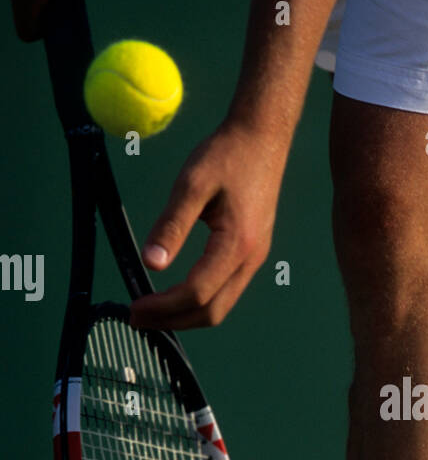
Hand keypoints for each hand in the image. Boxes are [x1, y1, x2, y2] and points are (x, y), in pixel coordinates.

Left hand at [130, 121, 285, 329]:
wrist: (262, 138)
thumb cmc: (226, 155)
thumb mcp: (191, 184)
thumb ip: (171, 226)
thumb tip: (150, 263)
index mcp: (237, 243)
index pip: (198, 292)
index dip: (163, 306)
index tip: (133, 306)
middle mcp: (251, 258)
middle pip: (212, 311)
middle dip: (173, 321)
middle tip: (137, 318)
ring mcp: (255, 258)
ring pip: (221, 306)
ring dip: (186, 315)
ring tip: (153, 311)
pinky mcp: (252, 252)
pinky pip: (226, 290)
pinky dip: (199, 300)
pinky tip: (177, 293)